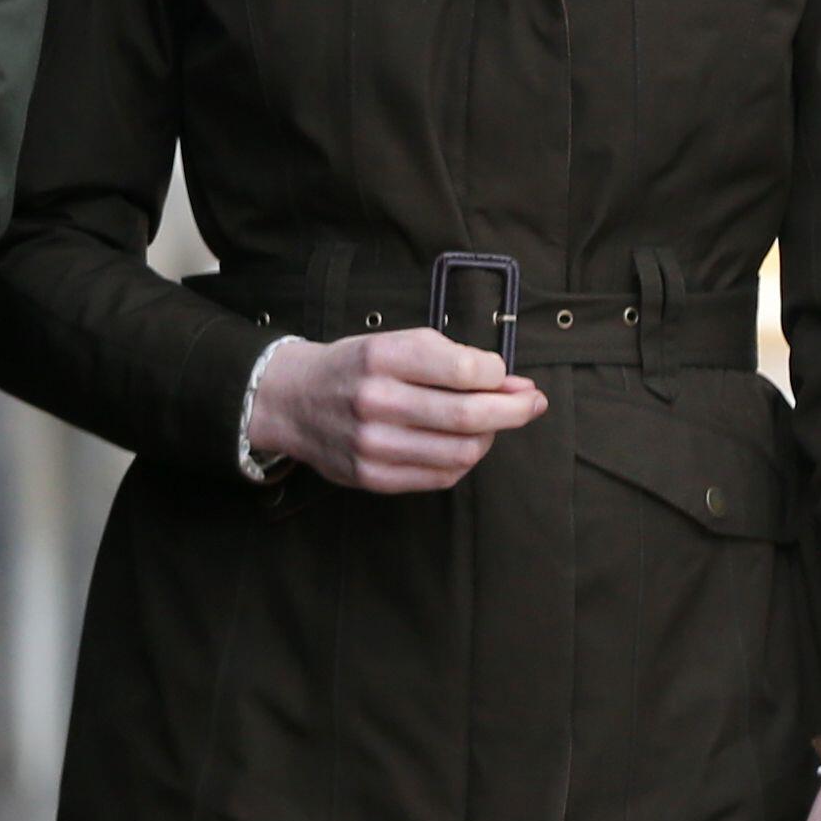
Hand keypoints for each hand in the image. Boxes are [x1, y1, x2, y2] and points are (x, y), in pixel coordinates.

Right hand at [243, 329, 546, 492]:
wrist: (289, 401)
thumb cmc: (353, 368)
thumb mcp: (394, 343)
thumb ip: (452, 359)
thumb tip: (515, 386)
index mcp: (381, 357)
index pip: (465, 369)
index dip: (498, 373)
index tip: (503, 373)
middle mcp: (375, 401)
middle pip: (471, 415)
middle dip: (515, 410)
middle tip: (531, 403)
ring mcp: (372, 444)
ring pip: (464, 452)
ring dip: (490, 437)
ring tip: (488, 424)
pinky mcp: (372, 476)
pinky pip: (442, 476)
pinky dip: (463, 460)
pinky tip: (459, 443)